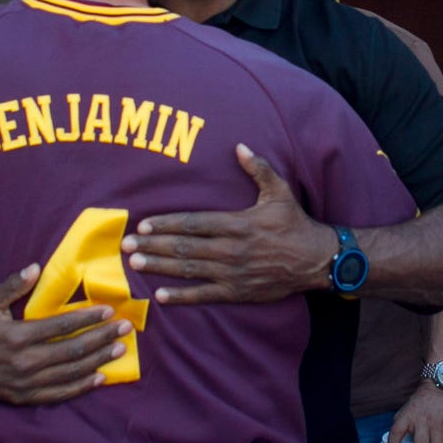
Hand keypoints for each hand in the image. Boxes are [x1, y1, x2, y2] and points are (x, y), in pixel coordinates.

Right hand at [0, 263, 130, 404]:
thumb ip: (12, 285)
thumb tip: (36, 268)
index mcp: (16, 336)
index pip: (60, 326)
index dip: (86, 318)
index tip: (108, 311)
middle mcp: (24, 362)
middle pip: (71, 351)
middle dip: (101, 338)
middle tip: (124, 328)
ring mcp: (25, 383)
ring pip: (69, 373)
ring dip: (98, 361)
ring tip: (119, 349)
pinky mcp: (24, 397)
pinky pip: (59, 394)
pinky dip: (81, 386)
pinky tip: (100, 377)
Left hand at [121, 144, 332, 303]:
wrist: (317, 260)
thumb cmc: (294, 223)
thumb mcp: (279, 191)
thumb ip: (258, 169)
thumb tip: (239, 146)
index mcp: (237, 224)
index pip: (193, 223)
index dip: (166, 224)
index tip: (142, 225)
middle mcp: (231, 249)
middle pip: (184, 247)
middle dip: (152, 246)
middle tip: (125, 245)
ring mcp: (233, 273)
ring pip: (189, 269)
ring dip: (160, 267)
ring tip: (134, 264)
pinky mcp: (237, 292)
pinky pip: (205, 295)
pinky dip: (182, 297)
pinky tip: (160, 296)